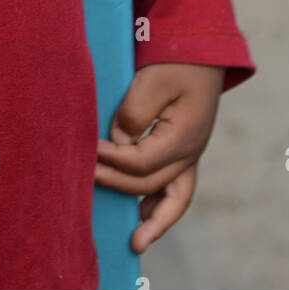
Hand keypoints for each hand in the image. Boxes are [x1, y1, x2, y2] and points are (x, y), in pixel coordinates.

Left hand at [94, 62, 224, 252]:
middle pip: (151, 183)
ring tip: (135, 241)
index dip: (111, 160)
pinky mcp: (185, 149)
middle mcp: (191, 152)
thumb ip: (135, 112)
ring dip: (155, 221)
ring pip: (175, 198)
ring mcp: (191, 153)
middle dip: (117, 184)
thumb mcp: (153, 79)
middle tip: (87, 180)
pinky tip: (142, 214)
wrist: (201, 48)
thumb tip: (118, 143)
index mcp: (183, 136)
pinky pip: (177, 188)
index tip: (88, 151)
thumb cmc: (176, 60)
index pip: (140, 162)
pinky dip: (161, 205)